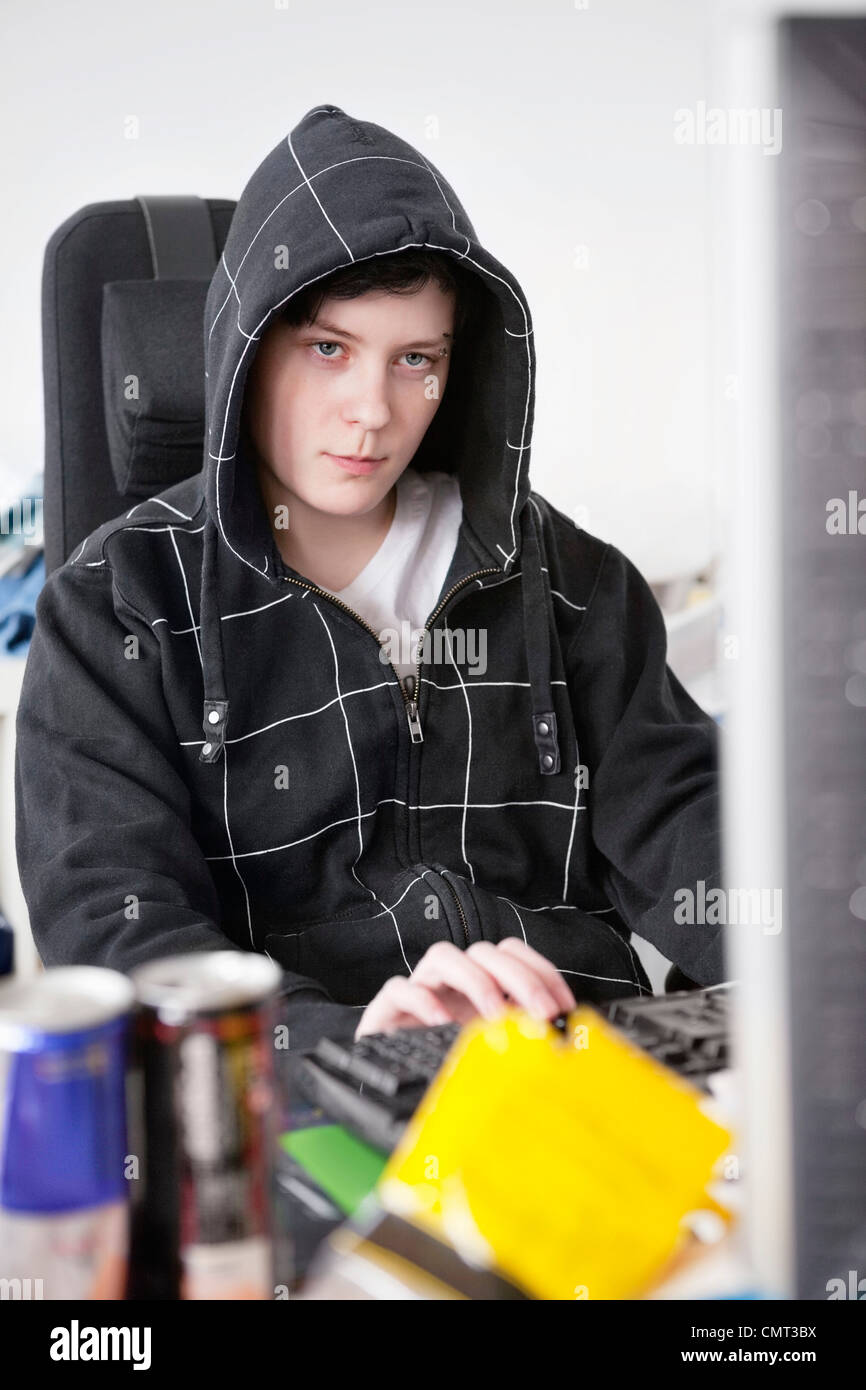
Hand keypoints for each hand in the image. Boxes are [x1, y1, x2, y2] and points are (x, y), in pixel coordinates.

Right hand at [354, 937, 577, 1039]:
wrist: (387, 1081)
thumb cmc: (445, 1061)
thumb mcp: (491, 1049)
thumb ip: (521, 1036)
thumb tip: (564, 1039)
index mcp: (479, 982)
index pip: (512, 953)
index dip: (541, 972)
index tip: (564, 1006)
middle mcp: (450, 979)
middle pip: (485, 951)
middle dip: (519, 978)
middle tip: (541, 1013)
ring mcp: (419, 988)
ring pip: (443, 955)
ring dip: (476, 981)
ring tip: (495, 1016)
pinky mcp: (387, 1008)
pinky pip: (399, 988)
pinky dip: (421, 999)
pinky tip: (440, 1021)